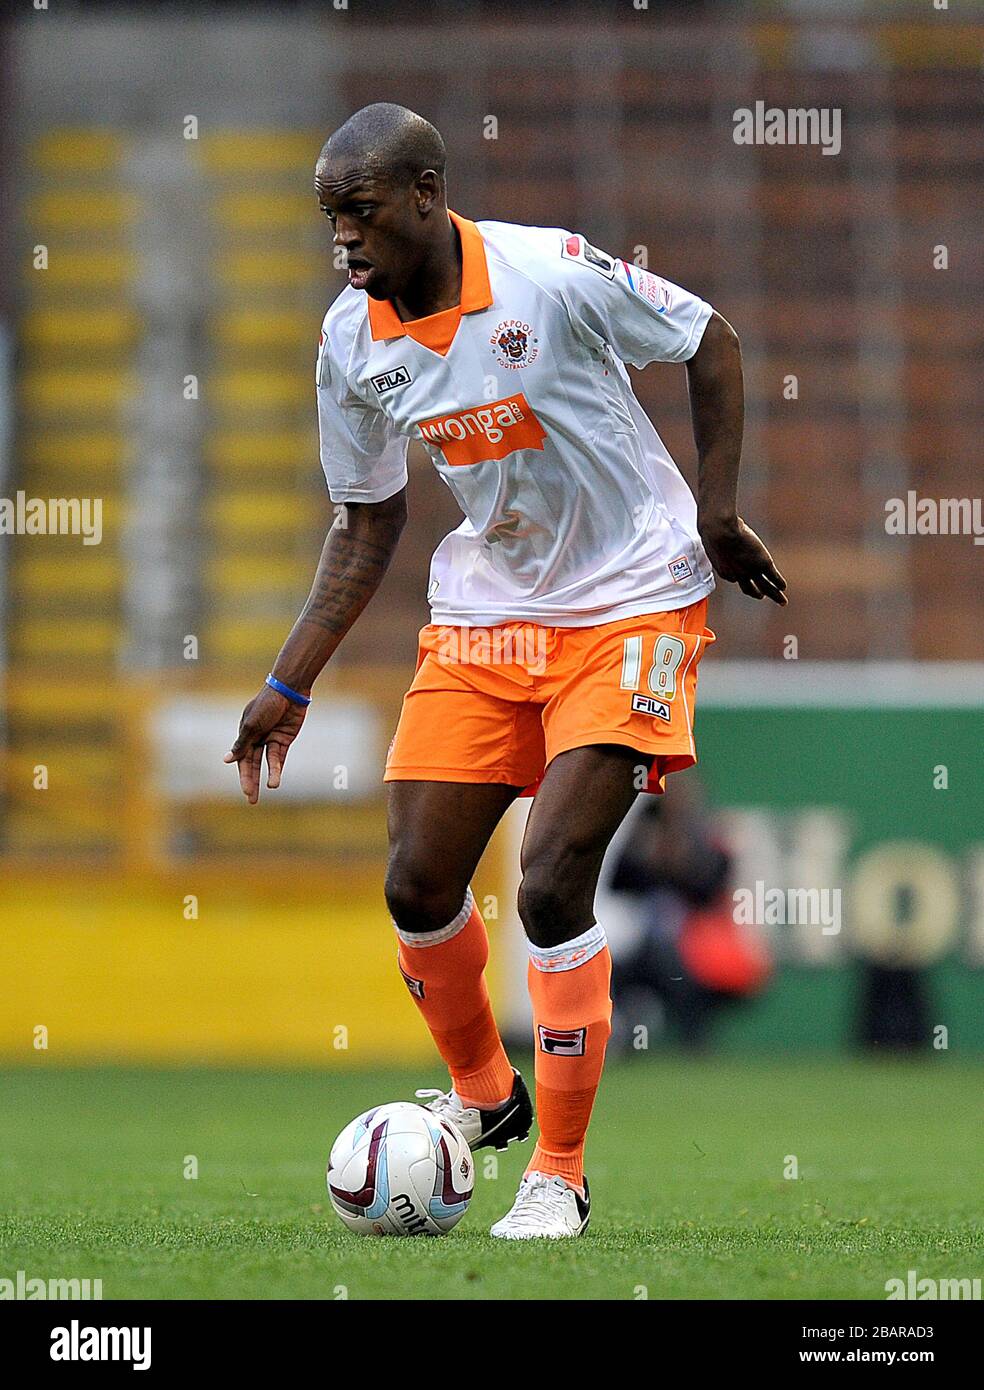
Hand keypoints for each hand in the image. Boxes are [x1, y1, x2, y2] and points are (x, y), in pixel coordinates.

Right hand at [223, 684, 308, 803]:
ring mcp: (271, 739)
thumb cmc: (267, 704)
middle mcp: (257, 738)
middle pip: (253, 763)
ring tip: (271, 787)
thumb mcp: (252, 725)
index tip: (246, 790)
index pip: (242, 758)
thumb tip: (227, 760)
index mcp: (245, 733)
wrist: (289, 691)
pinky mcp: (284, 739)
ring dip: (270, 774)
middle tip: (252, 799)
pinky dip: (278, 767)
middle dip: (252, 780)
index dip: (244, 775)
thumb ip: (242, 744)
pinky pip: (280, 756)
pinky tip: (276, 779)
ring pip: (268, 762)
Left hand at [698, 515, 787, 604]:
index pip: (735, 577)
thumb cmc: (714, 529)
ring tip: (781, 601)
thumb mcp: (714, 538)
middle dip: (757, 594)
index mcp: (725, 571)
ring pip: (765, 588)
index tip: (744, 575)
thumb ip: (717, 540)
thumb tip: (716, 530)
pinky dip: (779, 583)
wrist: (720, 531)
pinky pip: (773, 577)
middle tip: (762, 596)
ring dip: (774, 595)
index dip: (740, 576)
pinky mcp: (763, 563)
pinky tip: (783, 588)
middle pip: (750, 589)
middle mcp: (738, 575)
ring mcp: (751, 570)